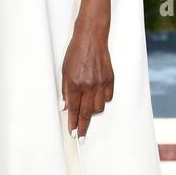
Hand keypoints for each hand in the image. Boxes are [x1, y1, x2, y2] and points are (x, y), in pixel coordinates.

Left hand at [61, 20, 112, 138]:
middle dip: (83, 127)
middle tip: (81, 136)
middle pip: (86, 113)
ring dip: (92, 113)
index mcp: (75, 83)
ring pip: (98, 108)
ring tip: (86, 112)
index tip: (73, 133)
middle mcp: (89, 85)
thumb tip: (65, 107)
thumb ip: (65, 90)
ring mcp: (101, 83)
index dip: (73, 123)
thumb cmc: (76, 53)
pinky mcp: (110, 79)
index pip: (73, 109)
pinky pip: (107, 98)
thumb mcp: (64, 71)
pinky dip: (102, 101)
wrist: (91, 38)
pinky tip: (96, 99)